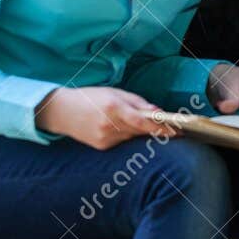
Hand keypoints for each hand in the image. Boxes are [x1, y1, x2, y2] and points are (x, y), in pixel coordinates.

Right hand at [35, 86, 166, 149]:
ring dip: (138, 131)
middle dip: (154, 129)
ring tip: (136, 123)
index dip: (161, 128)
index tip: (176, 131)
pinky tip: (117, 127)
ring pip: (132, 137)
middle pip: (141, 131)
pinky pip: (121, 141)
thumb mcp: (114, 92)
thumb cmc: (90, 97)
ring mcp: (105, 138)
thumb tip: (157, 111)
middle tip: (169, 128)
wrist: (61, 111)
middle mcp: (109, 126)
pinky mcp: (102, 146)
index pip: (144, 122)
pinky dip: (125, 135)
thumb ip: (137, 102)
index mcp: (114, 108)